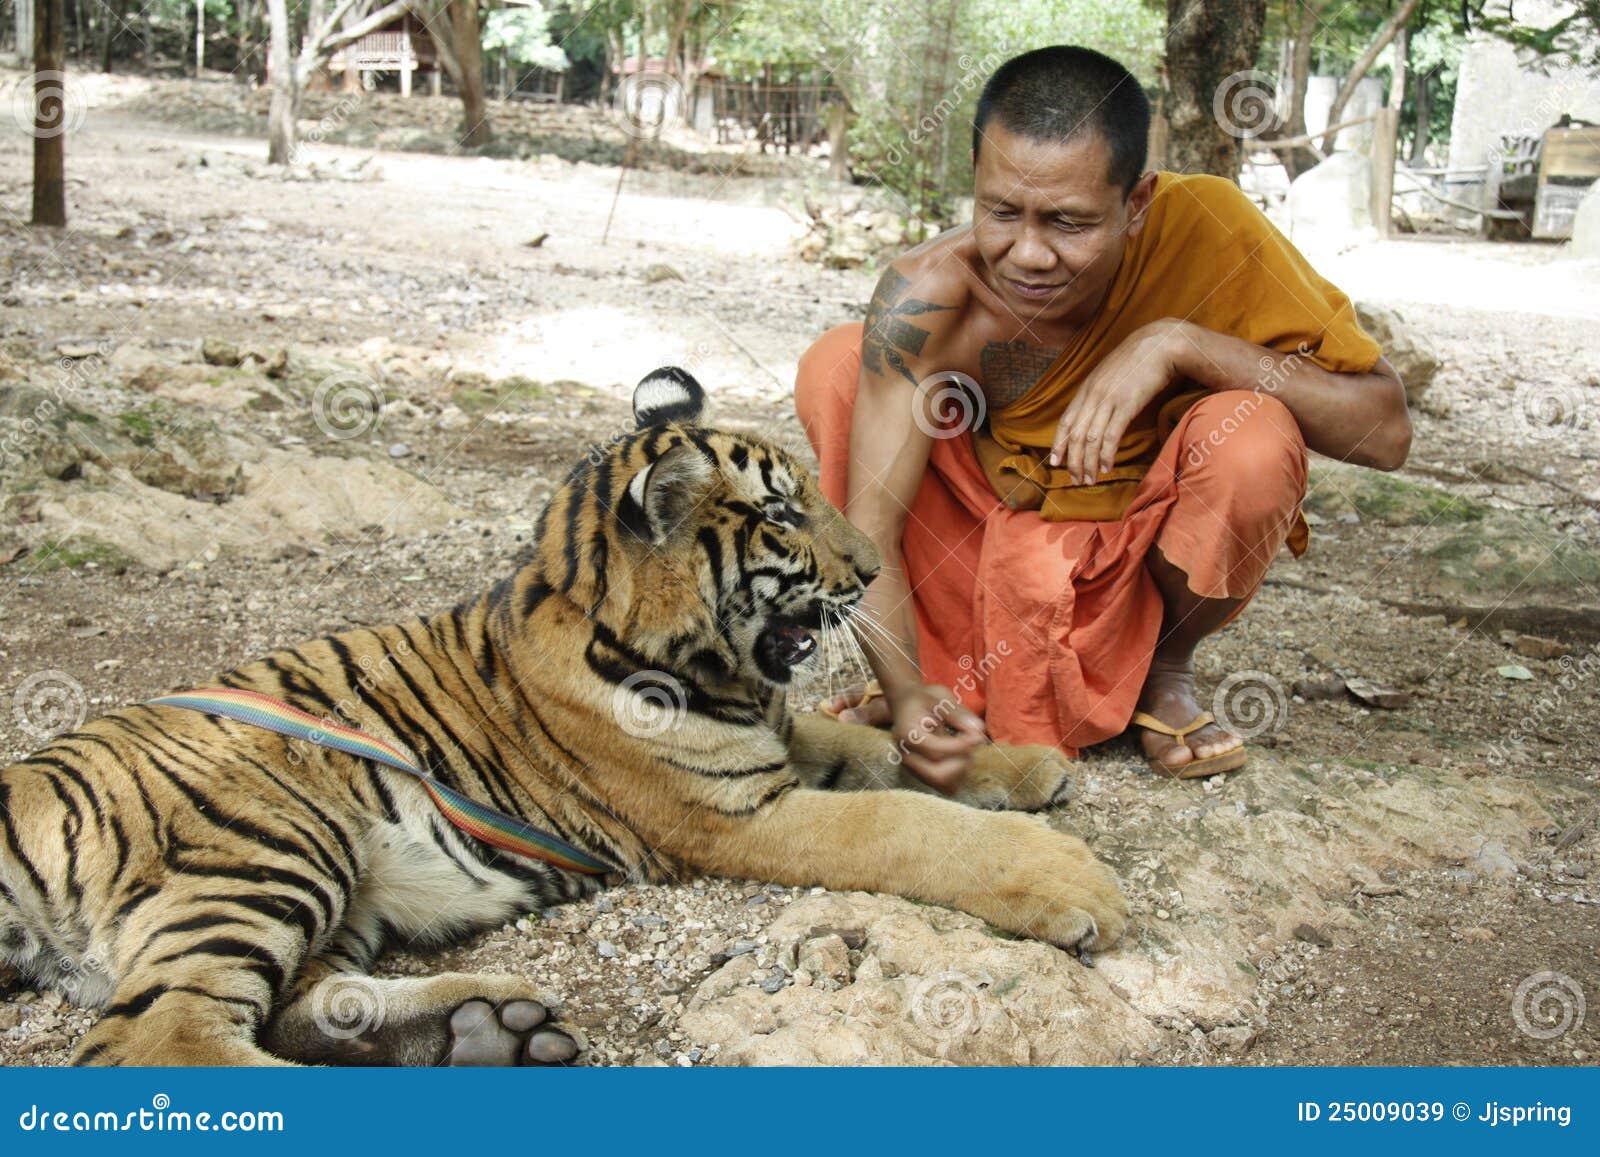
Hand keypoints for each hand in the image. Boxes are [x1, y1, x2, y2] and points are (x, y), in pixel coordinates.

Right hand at [887, 683, 986, 794]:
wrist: (906, 704)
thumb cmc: (924, 699)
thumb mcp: (939, 697)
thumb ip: (957, 713)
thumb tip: (979, 728)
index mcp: (908, 735)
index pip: (936, 752)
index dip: (961, 746)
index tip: (978, 736)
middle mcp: (906, 756)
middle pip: (938, 775)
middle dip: (961, 762)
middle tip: (970, 743)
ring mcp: (913, 768)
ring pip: (943, 785)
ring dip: (962, 769)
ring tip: (966, 748)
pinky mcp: (922, 775)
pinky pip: (944, 787)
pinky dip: (958, 776)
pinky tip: (961, 757)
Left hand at [1049, 319, 1186, 484]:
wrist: (1160, 345)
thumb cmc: (1137, 361)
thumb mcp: (1109, 374)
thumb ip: (1098, 392)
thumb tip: (1093, 412)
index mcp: (1086, 388)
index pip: (1065, 421)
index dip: (1058, 444)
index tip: (1055, 462)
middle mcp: (1093, 395)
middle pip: (1074, 435)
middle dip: (1072, 461)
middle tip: (1075, 480)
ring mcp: (1108, 400)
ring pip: (1090, 439)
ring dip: (1088, 463)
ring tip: (1089, 480)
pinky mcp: (1126, 405)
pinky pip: (1111, 436)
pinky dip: (1106, 455)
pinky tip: (1106, 467)